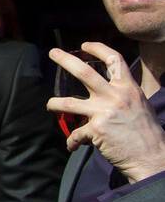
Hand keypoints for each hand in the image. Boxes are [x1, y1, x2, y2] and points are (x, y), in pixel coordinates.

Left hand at [48, 42, 164, 182]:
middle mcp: (115, 96)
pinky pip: (74, 134)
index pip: (114, 60)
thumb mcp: (140, 104)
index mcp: (128, 88)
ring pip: (68, 103)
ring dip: (54, 103)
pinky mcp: (95, 130)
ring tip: (50, 105)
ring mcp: (103, 112)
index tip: (84, 45)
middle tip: (52, 52)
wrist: (151, 156)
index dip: (98, 49)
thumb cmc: (146, 132)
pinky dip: (71, 141)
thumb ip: (124, 94)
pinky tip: (71, 145)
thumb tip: (111, 87)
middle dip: (65, 60)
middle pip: (84, 72)